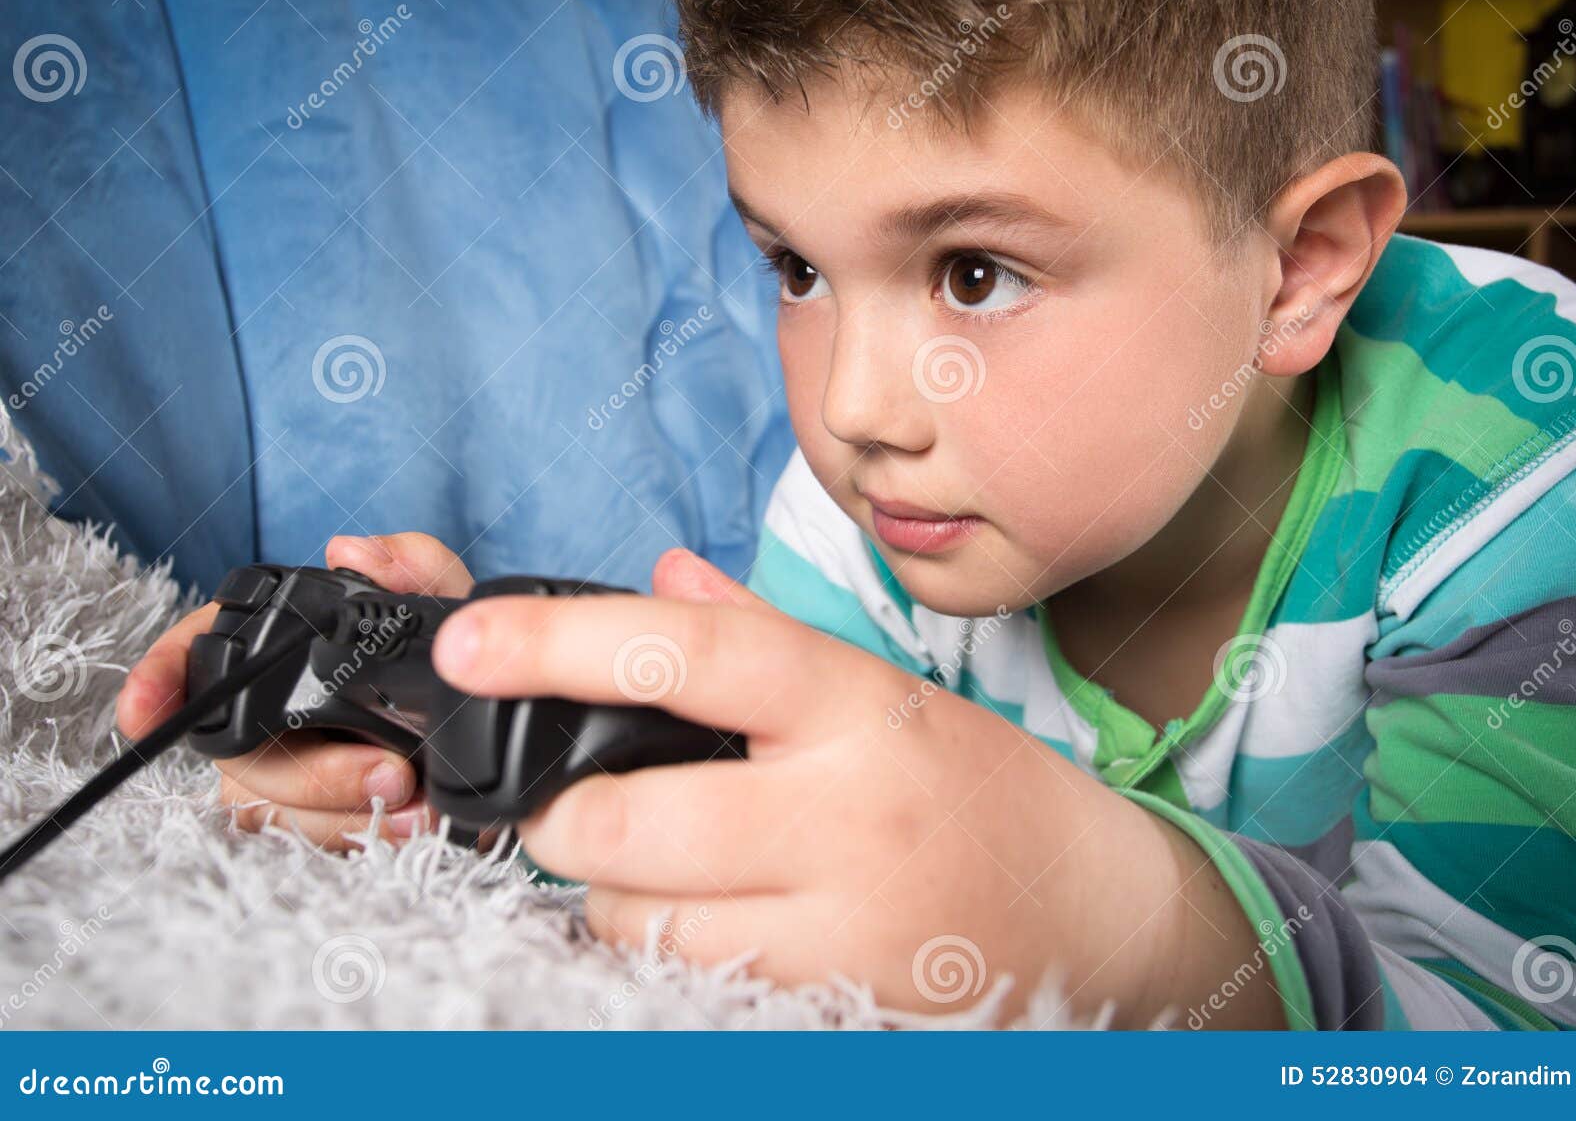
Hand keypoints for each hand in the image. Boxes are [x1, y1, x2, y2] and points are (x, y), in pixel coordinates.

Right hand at [116, 533, 472, 846]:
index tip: (145, 712)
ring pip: (272, 812)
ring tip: (417, 804)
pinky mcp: (321, 826)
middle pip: (239, 757)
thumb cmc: (453, 660)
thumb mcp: (448, 604)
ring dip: (342, 815)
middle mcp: (269, 717)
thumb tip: (352, 549)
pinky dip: (361, 837)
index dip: (161, 679)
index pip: (196, 656)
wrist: (497, 728)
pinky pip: (311, 845)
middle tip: (391, 772)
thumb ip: (414, 564)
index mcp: (283, 651)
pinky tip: (411, 826)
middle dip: (311, 775)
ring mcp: (287, 778)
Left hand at [429, 548, 1282, 1024]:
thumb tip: (661, 576)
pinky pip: (696, 983)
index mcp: (856, 705)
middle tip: (565, 806)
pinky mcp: (837, 1001)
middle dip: (560, 818)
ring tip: (659, 870)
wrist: (1099, 912)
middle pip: (629, 819)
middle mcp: (848, 810)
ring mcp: (844, 919)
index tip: (473, 645)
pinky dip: (669, 953)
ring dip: (614, 897)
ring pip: (645, 921)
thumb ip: (765, 632)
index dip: (563, 644)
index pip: (691, 651)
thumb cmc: (980, 787)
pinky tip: (708, 920)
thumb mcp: (886, 690)